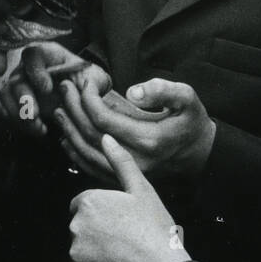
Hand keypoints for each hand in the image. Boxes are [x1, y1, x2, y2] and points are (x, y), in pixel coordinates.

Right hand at [0, 41, 110, 137]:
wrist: (79, 97)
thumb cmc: (86, 83)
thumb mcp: (96, 79)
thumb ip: (94, 81)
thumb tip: (87, 87)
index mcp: (47, 54)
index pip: (32, 55)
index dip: (36, 72)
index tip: (47, 89)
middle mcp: (28, 66)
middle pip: (15, 77)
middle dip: (24, 99)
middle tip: (36, 115)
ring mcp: (19, 83)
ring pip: (6, 95)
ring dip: (19, 114)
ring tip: (38, 126)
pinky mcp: (15, 100)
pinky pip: (5, 110)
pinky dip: (19, 123)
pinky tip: (39, 130)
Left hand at [53, 77, 215, 180]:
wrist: (201, 154)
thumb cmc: (191, 122)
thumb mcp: (187, 98)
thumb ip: (163, 90)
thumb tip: (133, 92)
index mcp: (148, 139)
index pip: (103, 119)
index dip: (88, 99)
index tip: (85, 82)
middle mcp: (136, 160)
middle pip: (90, 136)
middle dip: (73, 110)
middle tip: (64, 89)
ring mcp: (129, 173)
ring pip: (87, 155)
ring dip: (69, 132)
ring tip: (60, 110)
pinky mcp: (125, 179)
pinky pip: (92, 169)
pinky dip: (75, 154)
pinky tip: (66, 139)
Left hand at [69, 136, 190, 261]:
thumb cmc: (153, 229)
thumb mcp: (141, 190)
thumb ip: (120, 162)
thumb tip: (106, 138)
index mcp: (89, 201)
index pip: (83, 203)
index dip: (102, 210)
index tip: (120, 219)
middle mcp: (76, 225)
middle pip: (81, 225)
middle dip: (97, 230)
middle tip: (124, 236)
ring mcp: (76, 252)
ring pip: (82, 248)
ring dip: (96, 250)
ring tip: (123, 253)